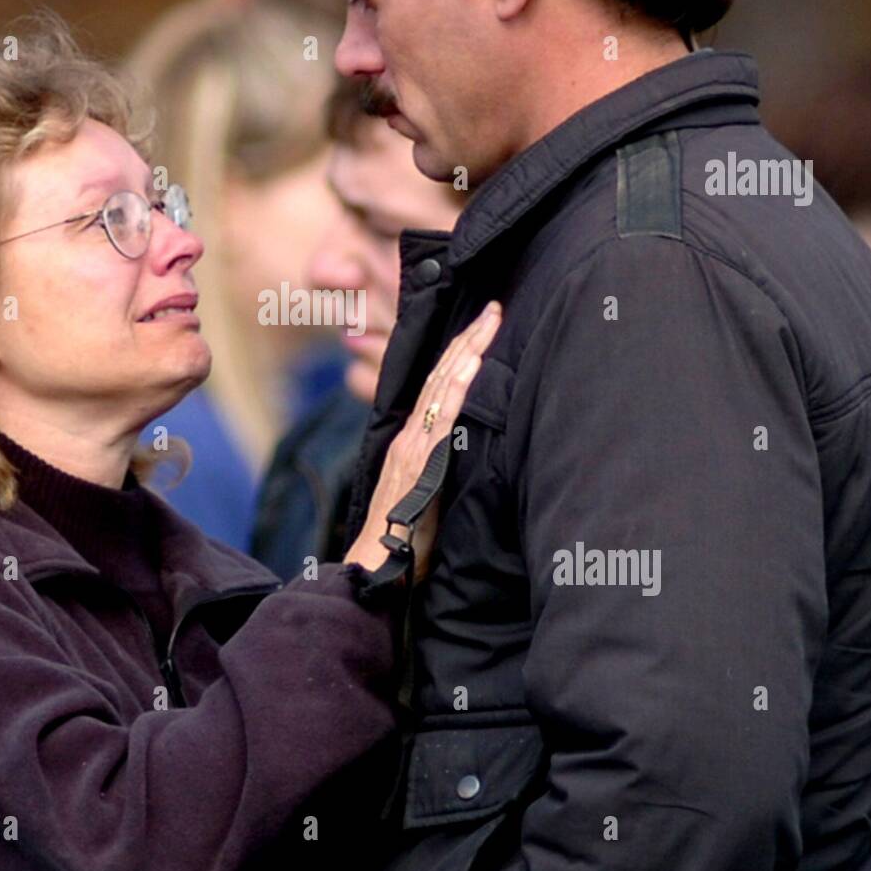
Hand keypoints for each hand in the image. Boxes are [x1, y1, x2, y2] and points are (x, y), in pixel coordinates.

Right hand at [346, 300, 502, 579]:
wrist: (377, 563)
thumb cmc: (401, 539)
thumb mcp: (422, 492)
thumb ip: (435, 467)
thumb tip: (459, 453)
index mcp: (411, 441)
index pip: (436, 386)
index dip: (457, 355)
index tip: (479, 328)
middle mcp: (410, 435)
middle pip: (441, 375)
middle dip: (468, 338)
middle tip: (493, 306)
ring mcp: (414, 443)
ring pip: (443, 385)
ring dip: (468, 349)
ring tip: (490, 319)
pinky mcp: (422, 459)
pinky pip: (443, 413)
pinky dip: (458, 384)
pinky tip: (473, 362)